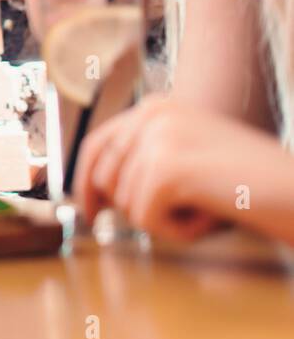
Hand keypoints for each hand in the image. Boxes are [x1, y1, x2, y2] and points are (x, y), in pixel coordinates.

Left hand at [73, 94, 246, 241]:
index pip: (96, 145)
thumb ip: (144, 166)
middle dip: (134, 208)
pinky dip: (178, 231)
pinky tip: (212, 215)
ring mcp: (158, 137)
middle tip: (184, 216)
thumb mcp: (191, 161)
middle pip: (103, 177)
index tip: (89, 212)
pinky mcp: (166, 167)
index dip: (85, 182)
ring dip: (165, 220)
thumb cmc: (252, 185)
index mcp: (156, 107)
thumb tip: (93, 196)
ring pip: (125, 203)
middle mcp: (152, 114)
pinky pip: (145, 218)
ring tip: (210, 207)